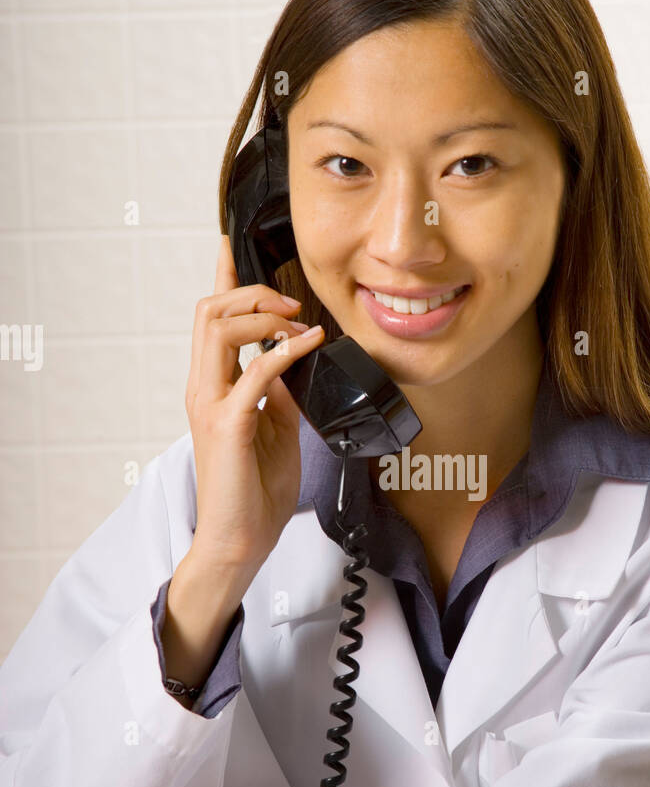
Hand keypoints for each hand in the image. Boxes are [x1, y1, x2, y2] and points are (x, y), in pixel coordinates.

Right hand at [185, 236, 324, 573]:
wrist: (240, 540)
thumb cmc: (254, 492)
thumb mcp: (276, 429)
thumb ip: (279, 392)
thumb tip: (297, 360)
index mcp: (212, 387)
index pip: (210, 320)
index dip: (223, 279)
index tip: (232, 246)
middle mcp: (203, 389)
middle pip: (209, 311)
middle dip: (251, 292)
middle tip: (291, 302)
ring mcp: (211, 405)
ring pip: (219, 328)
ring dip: (263, 315)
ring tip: (299, 323)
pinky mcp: (228, 425)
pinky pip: (254, 371)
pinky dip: (284, 351)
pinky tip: (309, 345)